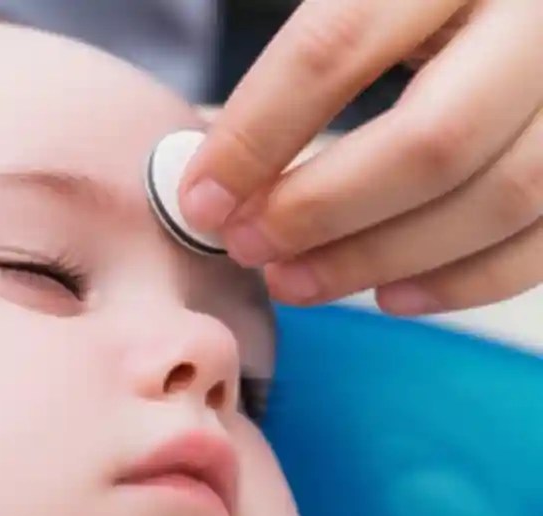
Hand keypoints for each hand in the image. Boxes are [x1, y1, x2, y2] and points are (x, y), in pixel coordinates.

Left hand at [179, 0, 542, 314]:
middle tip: (247, 245)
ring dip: (380, 257)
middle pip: (430, 141)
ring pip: (499, 197)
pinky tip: (388, 292)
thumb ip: (309, 55)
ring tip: (295, 279)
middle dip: (320, 211)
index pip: (335, 46)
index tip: (201, 197)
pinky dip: (465, 279)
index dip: (257, 133)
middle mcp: (538, 17)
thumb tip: (214, 169)